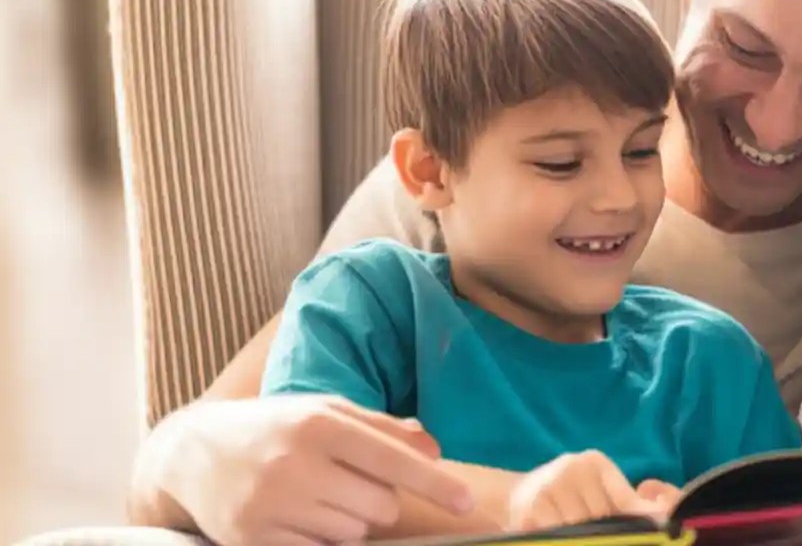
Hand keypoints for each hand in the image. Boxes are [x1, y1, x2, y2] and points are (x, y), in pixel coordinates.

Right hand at [158, 395, 472, 545]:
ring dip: (349, 521)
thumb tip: (433, 448)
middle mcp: (296, 462)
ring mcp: (272, 505)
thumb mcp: (326, 410)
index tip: (465, 501)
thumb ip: (382, 427)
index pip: (391, 457)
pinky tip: (302, 518)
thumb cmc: (277, 427)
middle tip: (347, 482)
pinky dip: (323, 541)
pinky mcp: (254, 539)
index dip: (434, 482)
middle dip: (379, 500)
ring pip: (353, 533)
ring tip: (317, 496)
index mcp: (320, 424)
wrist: (194, 453)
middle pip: (380, 505)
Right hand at [507, 451, 667, 531]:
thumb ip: (630, 504)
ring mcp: (548, 488)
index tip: (638, 535)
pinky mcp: (529, 511)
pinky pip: (557, 536)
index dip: (630, 521)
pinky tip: (558, 536)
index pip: (623, 501)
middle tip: (594, 531)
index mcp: (594, 462)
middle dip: (603, 532)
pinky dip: (561, 539)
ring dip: (580, 537)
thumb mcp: (600, 488)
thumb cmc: (570, 493)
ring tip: (575, 533)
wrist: (519, 494)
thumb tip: (664, 516)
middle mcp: (571, 468)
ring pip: (580, 530)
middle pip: (602, 519)